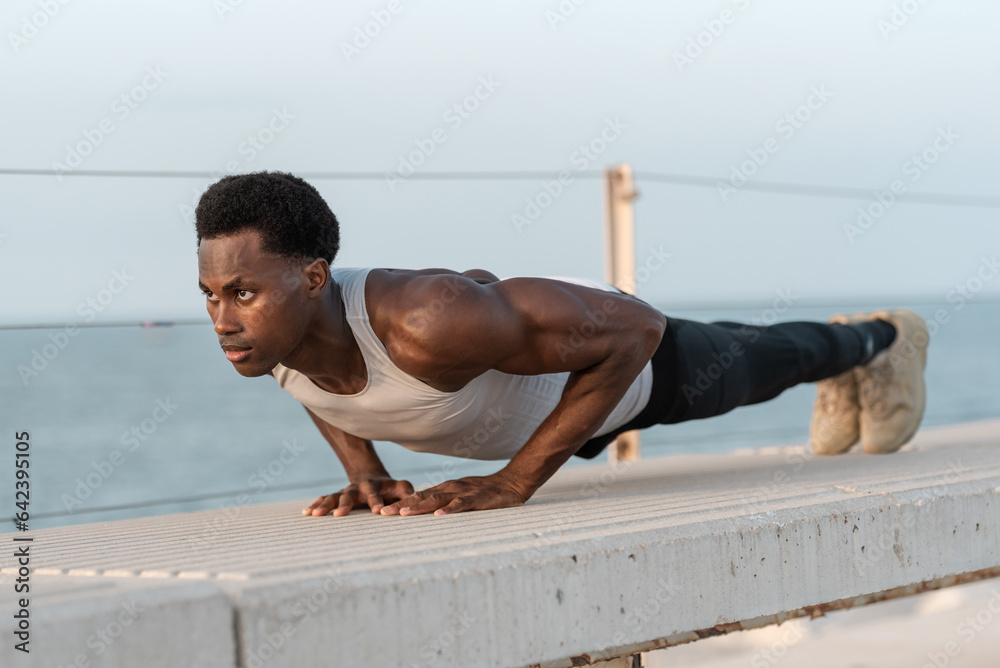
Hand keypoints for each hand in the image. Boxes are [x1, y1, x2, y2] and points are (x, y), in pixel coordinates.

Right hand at [304, 477, 413, 516]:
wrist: (371, 477)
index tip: (378, 512)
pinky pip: (324, 499)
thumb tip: (415, 500)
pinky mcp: (336, 496)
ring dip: (325, 505)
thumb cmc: (391, 489)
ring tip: (315, 515)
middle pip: (350, 494)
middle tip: (339, 515)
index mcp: (375, 486)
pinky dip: (315, 505)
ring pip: (333, 497)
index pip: (376, 493)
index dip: (377, 501)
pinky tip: (305, 513)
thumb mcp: (401, 487)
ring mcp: (345, 491)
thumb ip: (407, 493)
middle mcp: (357, 488)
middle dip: (345, 504)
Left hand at [380, 473, 527, 516]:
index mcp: (445, 489)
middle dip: (401, 505)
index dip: (400, 503)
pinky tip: (439, 516)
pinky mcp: (477, 499)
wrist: (510, 483)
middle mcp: (450, 489)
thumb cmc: (485, 493)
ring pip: (437, 499)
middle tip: (383, 514)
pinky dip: (450, 510)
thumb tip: (427, 516)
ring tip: (403, 513)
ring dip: (419, 506)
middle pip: (422, 497)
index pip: (419, 496)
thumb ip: (446, 503)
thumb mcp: (461, 497)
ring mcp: (463, 493)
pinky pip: (461, 504)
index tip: (382, 512)